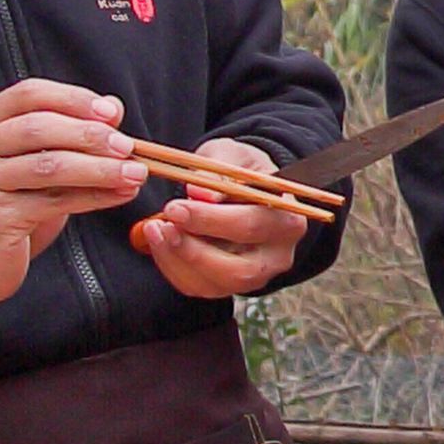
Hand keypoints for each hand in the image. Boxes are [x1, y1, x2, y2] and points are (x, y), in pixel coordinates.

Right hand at [0, 78, 147, 327]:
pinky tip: (121, 194)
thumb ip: (67, 133)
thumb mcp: (32, 162)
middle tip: (128, 146)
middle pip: (40, 128)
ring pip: (50, 166)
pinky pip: (55, 201)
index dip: (74, 99)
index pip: (29, 94)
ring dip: (101, 168)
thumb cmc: (5, 205)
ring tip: (136, 172)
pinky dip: (95, 196)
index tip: (111, 113)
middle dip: (91, 135)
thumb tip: (114, 108)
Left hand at [130, 138, 312, 299]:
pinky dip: (172, 267)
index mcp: (288, 220)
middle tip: (162, 225)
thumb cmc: (242, 171)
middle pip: (238, 268)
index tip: (175, 208)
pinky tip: (160, 242)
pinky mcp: (230, 285)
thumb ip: (218, 170)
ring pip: (215, 283)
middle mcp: (278, 255)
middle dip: (192, 249)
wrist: (246, 189)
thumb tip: (199, 193)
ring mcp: (255, 276)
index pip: (252, 226)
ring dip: (178, 259)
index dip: (211, 220)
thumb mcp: (232, 156)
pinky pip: (198, 286)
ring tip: (155, 230)